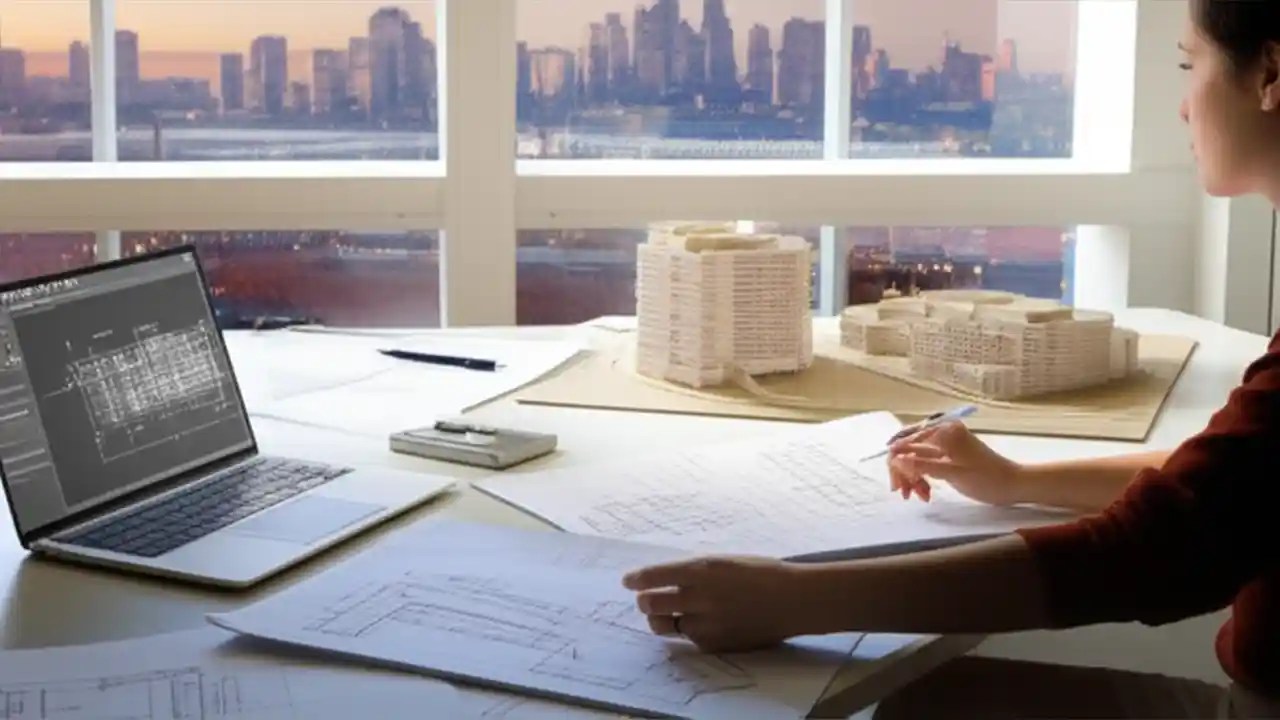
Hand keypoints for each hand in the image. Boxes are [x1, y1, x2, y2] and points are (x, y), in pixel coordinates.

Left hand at [622, 556, 810, 652]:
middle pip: (650, 604)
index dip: (635, 579)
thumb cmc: (761, 573)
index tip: (628, 581)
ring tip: (666, 613)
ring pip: (662, 625)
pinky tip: (698, 623)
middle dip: (644, 600)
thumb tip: (663, 578)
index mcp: (701, 569)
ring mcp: (705, 623)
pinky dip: (687, 631)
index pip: (652, 576)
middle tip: (646, 598)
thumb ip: (692, 570)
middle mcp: (698, 597)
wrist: (793, 600)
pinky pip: (687, 639)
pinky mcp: (713, 644)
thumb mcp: (723, 560)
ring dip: (659, 618)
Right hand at [887, 421, 1023, 505]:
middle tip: (907, 495)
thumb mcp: (951, 473)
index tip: (898, 489)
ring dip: (913, 477)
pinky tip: (927, 492)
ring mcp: (945, 442)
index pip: (905, 443)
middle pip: (907, 449)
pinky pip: (926, 462)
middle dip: (904, 472)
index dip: (896, 465)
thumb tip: (894, 459)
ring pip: (915, 457)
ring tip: (921, 496)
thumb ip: (921, 465)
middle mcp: (941, 431)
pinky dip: (923, 476)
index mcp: (942, 430)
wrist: (1013, 484)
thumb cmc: (985, 478)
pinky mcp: (949, 453)